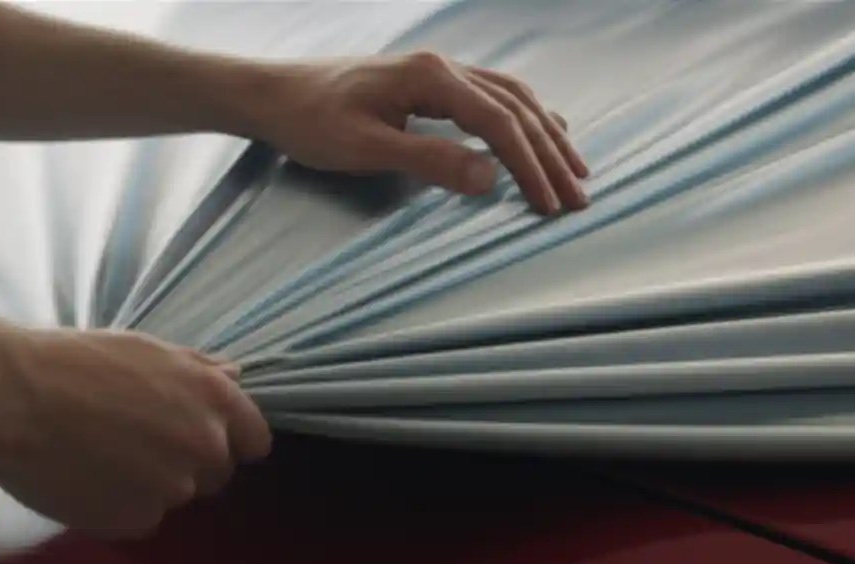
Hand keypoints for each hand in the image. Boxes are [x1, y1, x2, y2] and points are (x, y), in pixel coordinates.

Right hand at [0, 329, 271, 539]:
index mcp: (214, 399)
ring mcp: (172, 489)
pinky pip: (138, 518)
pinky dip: (117, 506)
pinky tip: (84, 479)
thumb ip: (198, 369)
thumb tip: (235, 377)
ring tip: (98, 455)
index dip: (229, 440)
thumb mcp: (145, 349)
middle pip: (216, 474)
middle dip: (185, 463)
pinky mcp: (135, 520)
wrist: (11, 396)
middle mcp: (204, 446)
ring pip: (173, 496)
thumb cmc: (74, 361)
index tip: (196, 437)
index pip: (255, 441)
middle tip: (133, 442)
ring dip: (148, 484)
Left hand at [249, 52, 589, 214]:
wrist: (273, 95)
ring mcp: (436, 72)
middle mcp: (442, 67)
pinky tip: (534, 132)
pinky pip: (491, 96)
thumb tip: (490, 179)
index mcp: (431, 78)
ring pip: (510, 98)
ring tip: (573, 169)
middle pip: (516, 108)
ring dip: (544, 134)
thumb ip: (429, 161)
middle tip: (581, 196)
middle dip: (551, 154)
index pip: (499, 123)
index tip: (550, 205)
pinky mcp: (427, 83)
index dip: (529, 166)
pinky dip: (521, 118)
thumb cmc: (310, 122)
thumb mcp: (366, 148)